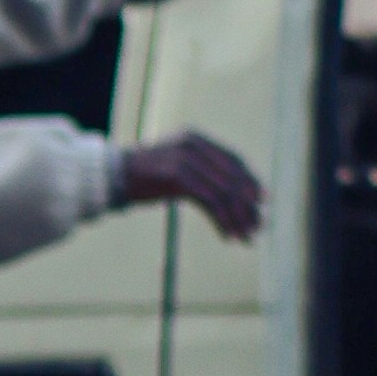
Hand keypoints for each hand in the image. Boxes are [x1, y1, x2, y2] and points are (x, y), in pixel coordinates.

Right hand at [118, 131, 266, 238]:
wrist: (113, 177)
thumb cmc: (145, 177)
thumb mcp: (177, 166)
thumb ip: (202, 171)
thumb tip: (231, 192)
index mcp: (196, 139)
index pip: (233, 160)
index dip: (250, 180)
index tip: (263, 200)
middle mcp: (194, 145)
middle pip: (233, 177)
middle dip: (248, 204)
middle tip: (258, 225)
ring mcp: (186, 159)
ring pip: (224, 191)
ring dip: (238, 217)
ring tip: (246, 236)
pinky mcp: (178, 176)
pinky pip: (211, 201)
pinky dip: (223, 220)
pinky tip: (228, 235)